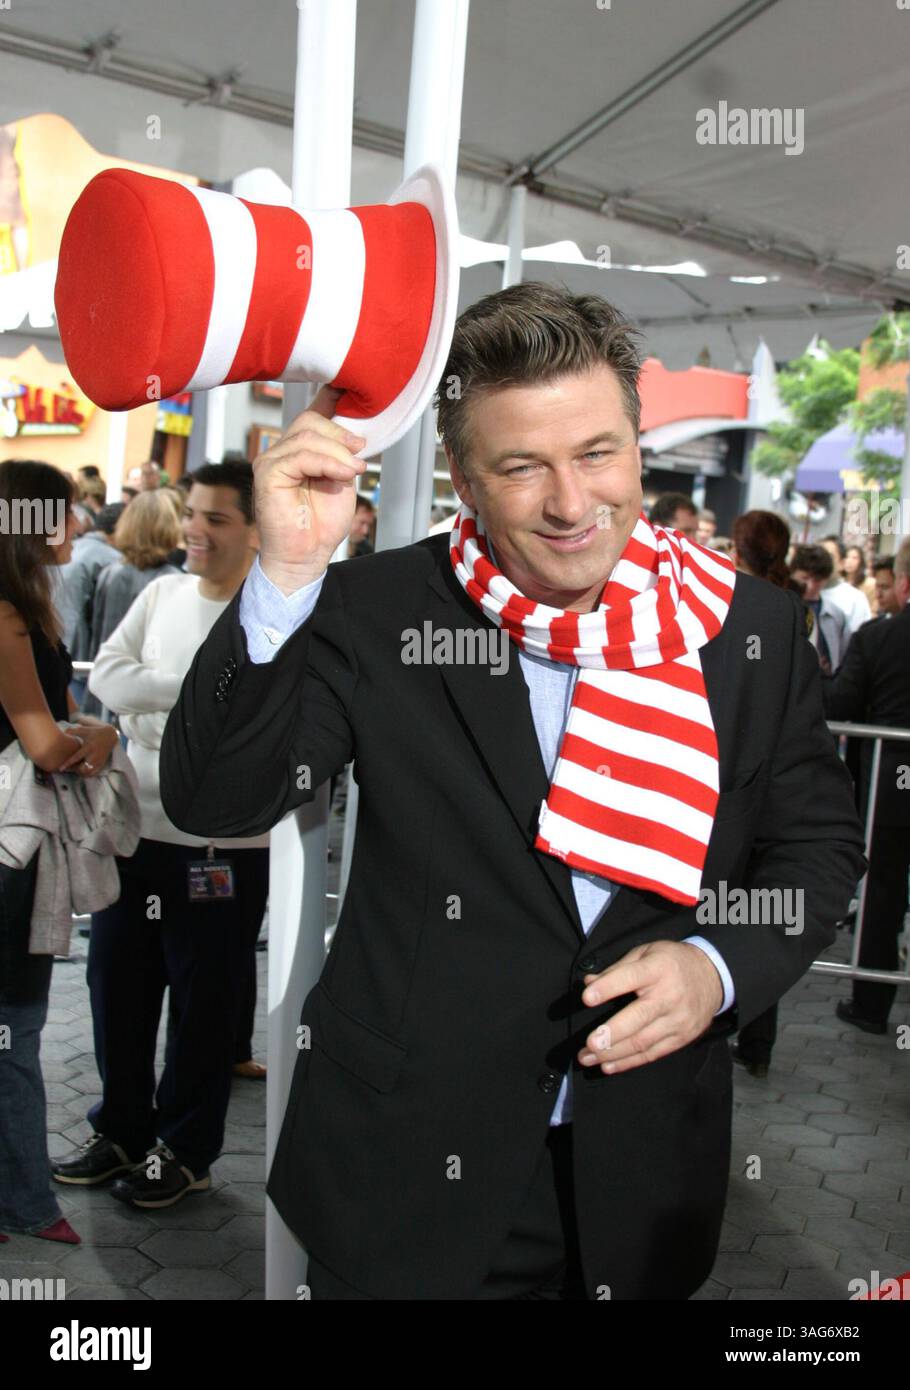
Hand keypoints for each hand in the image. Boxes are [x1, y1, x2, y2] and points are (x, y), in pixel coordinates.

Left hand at [57, 722, 118, 776]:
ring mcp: (98, 761)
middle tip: (70, 768)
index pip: (76, 758)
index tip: (60, 769)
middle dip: (74, 770)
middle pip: (82, 769)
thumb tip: (63, 732)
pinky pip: (93, 774)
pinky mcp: (101, 764)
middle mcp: (94, 756)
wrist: (110, 735)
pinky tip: (83, 770)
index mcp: (88, 748)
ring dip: (80, 772)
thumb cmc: (94, 732)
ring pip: (87, 773)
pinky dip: (87, 774)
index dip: (68, 764)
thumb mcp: (84, 730)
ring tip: (76, 769)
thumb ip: (72, 731)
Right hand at [252, 385, 366, 593]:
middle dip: (341, 434)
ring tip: (353, 471)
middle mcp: (281, 450)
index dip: (330, 397)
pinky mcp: (267, 473)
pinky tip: (342, 475)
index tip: (350, 386)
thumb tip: (354, 433)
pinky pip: (299, 456)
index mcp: (299, 449)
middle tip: (360, 453)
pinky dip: (326, 463)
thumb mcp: (341, 480)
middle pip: (310, 421)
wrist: (306, 556)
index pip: (313, 414)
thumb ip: (342, 455)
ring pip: (307, 436)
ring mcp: (271, 460)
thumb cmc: (322, 524)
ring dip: (337, 452)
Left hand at [577, 940, 723, 1075]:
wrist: (713, 976)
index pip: (631, 977)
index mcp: (658, 968)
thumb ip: (617, 969)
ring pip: (643, 1041)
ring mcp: (677, 1019)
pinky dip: (629, 1062)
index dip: (608, 987)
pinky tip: (608, 1065)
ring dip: (613, 1053)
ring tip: (588, 1058)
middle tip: (589, 1044)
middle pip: (639, 1017)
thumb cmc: (672, 962)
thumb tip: (589, 982)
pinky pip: (653, 1053)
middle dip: (612, 1033)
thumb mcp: (646, 952)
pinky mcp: (682, 1037)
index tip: (586, 997)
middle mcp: (669, 995)